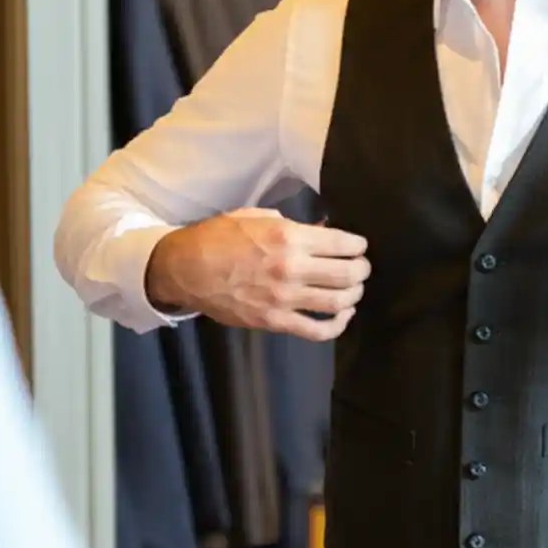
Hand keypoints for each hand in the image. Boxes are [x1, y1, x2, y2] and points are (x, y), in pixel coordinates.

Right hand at [146, 208, 369, 340]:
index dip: (358, 245)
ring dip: (354, 295)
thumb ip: (294, 226)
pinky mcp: (275, 322)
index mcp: (289, 236)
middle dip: (362, 270)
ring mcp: (284, 298)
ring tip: (353, 290)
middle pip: (348, 274)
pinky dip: (337, 325)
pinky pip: (317, 330)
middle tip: (361, 268)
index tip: (359, 247)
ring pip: (338, 302)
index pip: (344, 243)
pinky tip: (342, 316)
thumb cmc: (219, 237)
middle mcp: (292, 267)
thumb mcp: (257, 217)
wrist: (185, 268)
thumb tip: (325, 231)